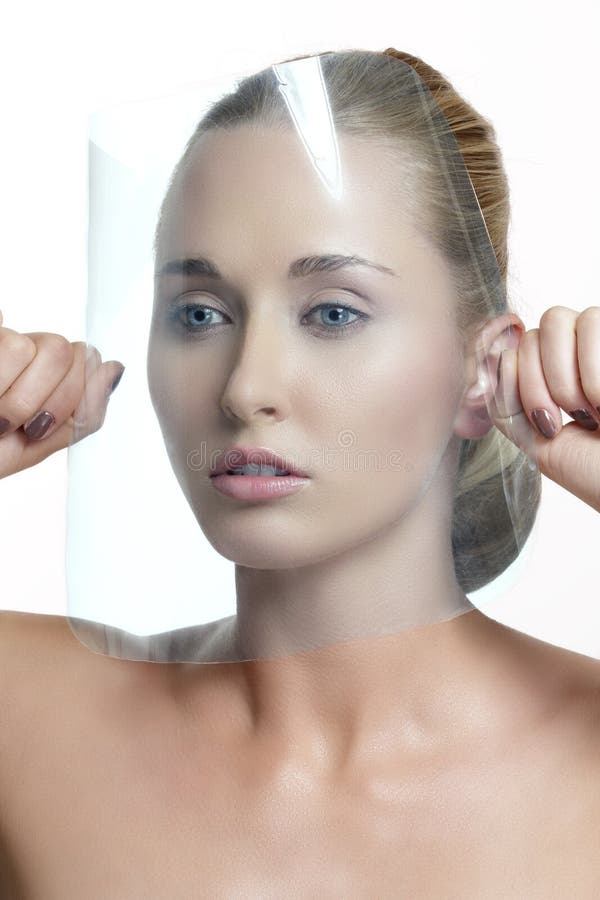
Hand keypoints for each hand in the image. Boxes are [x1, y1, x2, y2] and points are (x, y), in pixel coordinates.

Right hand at [0, 309, 124, 478]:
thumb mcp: (39, 446)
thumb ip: (84, 413)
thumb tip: (116, 366)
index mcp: (45, 368)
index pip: (88, 359)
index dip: (68, 400)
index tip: (36, 428)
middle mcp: (19, 346)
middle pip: (62, 348)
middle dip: (40, 400)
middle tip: (8, 423)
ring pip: (22, 347)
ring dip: (7, 398)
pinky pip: (3, 341)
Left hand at [491, 306, 599, 512]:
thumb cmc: (590, 468)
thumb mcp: (531, 436)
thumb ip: (504, 399)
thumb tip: (491, 355)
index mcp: (551, 372)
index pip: (514, 347)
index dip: (520, 384)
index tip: (546, 424)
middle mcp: (576, 350)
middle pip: (530, 333)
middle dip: (540, 384)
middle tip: (569, 419)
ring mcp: (599, 342)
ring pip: (556, 319)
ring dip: (567, 377)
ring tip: (592, 411)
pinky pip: (591, 322)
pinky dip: (595, 373)